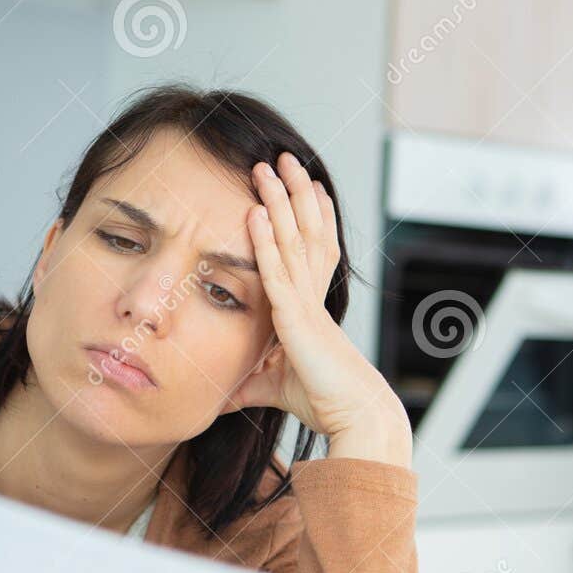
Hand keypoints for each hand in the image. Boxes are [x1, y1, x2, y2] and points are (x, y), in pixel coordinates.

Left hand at [230, 152, 411, 466]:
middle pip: (304, 229)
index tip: (304, 185)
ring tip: (267, 165)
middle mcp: (313, 295)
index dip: (309, 214)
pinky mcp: (296, 318)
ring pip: (291, 239)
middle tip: (281, 156)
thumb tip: (218, 398)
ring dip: (278, 200)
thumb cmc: (323, 402)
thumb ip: (247, 383)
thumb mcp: (272, 387)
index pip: (312, 247)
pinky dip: (264, 240)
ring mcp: (306, 302)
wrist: (354, 415)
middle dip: (292, 192)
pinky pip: (277, 270)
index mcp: (312, 304)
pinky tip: (254, 211)